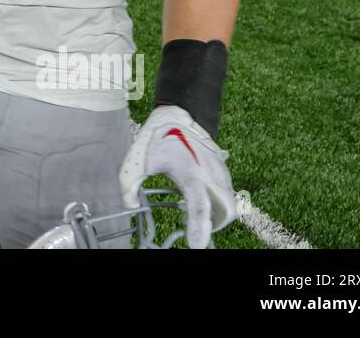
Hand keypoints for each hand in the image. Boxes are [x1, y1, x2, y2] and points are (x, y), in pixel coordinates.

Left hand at [119, 105, 235, 248]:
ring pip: (230, 203)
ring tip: (192, 211)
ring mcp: (220, 170)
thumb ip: (129, 186)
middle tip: (195, 229)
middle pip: (226, 210)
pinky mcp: (223, 168)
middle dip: (215, 225)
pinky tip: (197, 197)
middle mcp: (210, 172)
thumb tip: (130, 205)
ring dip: (217, 215)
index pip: (200, 207)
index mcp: (189, 172)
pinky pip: (228, 193)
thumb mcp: (135, 162)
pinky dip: (218, 203)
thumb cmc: (155, 139)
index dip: (199, 229)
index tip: (195, 245)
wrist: (176, 114)